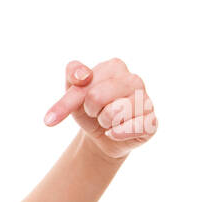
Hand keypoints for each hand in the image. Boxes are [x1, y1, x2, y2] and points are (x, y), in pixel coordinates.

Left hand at [42, 57, 157, 160]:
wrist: (101, 135)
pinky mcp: (151, 122)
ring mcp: (146, 100)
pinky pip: (130, 129)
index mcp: (115, 67)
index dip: (65, 104)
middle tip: (95, 112)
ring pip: (113, 113)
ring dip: (104, 122)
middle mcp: (134, 80)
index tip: (50, 119)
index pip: (83, 82)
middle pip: (96, 96)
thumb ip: (72, 74)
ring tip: (108, 120)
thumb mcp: (73, 92)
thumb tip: (82, 75)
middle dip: (89, 110)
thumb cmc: (88, 108)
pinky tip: (115, 132)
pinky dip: (116, 134)